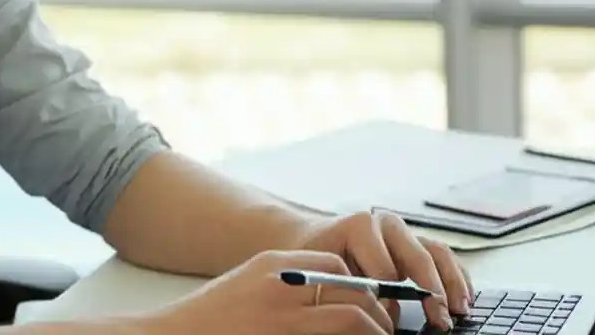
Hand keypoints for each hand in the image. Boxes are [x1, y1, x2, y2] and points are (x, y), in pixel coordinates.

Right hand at [141, 250, 393, 334]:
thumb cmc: (210, 317)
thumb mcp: (248, 283)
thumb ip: (286, 282)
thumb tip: (334, 295)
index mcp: (273, 266)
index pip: (336, 265)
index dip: (359, 287)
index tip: (366, 305)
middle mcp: (282, 288)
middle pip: (354, 292)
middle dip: (377, 314)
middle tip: (384, 331)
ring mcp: (283, 320)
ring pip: (353, 320)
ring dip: (372, 332)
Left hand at [296, 210, 473, 330]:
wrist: (314, 236)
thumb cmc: (315, 254)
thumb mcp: (323, 270)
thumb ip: (351, 288)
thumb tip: (386, 313)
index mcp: (360, 226)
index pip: (383, 266)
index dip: (389, 296)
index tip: (391, 318)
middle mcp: (386, 224)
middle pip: (418, 256)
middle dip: (433, 291)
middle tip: (441, 320)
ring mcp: (404, 231)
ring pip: (438, 253)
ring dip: (453, 284)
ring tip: (461, 311)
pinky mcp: (415, 242)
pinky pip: (443, 256)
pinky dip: (457, 277)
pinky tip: (465, 298)